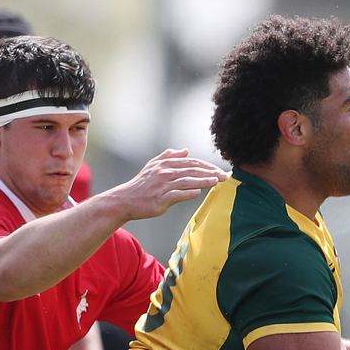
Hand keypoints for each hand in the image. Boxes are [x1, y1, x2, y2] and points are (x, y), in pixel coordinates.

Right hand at [111, 149, 227, 219]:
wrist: (126, 199)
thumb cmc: (141, 185)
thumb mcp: (153, 165)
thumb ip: (169, 156)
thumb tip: (185, 150)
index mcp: (166, 164)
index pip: (191, 163)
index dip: (207, 165)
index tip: (219, 170)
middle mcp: (165, 172)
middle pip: (192, 170)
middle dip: (210, 172)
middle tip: (224, 176)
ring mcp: (162, 185)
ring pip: (187, 181)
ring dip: (203, 180)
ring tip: (216, 181)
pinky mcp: (160, 198)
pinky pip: (176, 194)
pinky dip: (188, 193)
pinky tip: (198, 192)